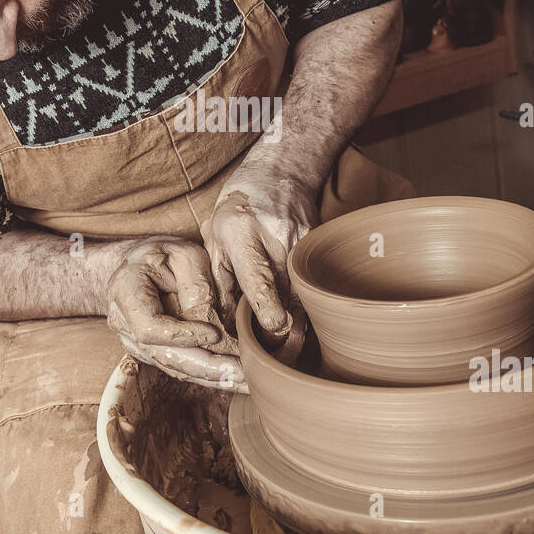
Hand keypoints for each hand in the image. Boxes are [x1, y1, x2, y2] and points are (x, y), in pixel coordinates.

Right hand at [102, 236, 245, 391]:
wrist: (140, 263)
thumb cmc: (164, 254)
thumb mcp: (183, 254)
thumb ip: (196, 285)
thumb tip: (210, 323)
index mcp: (126, 291)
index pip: (149, 327)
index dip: (182, 336)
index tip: (214, 334)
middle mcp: (123, 322)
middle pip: (163, 355)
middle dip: (204, 367)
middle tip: (240, 371)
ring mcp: (133, 341)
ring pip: (172, 366)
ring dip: (209, 376)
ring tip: (243, 379)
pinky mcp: (149, 352)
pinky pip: (177, 367)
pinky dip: (205, 373)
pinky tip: (231, 377)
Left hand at [200, 163, 316, 361]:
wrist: (280, 172)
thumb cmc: (238, 209)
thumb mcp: (215, 240)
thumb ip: (219, 282)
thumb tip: (222, 324)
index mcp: (242, 233)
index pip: (258, 274)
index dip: (266, 303)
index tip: (274, 326)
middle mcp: (277, 238)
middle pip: (287, 294)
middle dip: (282, 332)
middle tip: (273, 361)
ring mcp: (303, 242)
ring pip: (304, 296)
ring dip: (296, 326)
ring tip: (285, 355)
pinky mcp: (318, 249)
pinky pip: (312, 288)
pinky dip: (305, 310)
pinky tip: (297, 329)